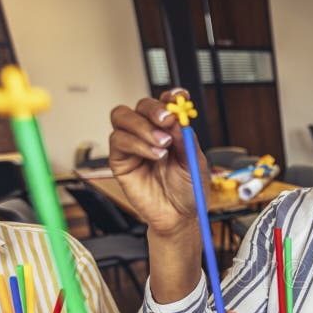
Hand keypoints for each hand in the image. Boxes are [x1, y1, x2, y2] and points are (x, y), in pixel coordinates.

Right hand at [108, 88, 207, 236]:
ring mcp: (132, 145)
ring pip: (123, 117)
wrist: (179, 216)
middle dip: (154, 109)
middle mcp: (149, 133)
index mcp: (169, 129)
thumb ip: (183, 138)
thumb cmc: (188, 189)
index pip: (165, 104)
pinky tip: (154, 155)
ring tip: (162, 145)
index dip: (170, 96)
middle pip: (141, 106)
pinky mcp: (120, 160)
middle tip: (167, 120)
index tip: (180, 96)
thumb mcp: (194, 161)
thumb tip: (176, 117)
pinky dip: (137, 144)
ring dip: (143, 127)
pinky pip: (119, 141)